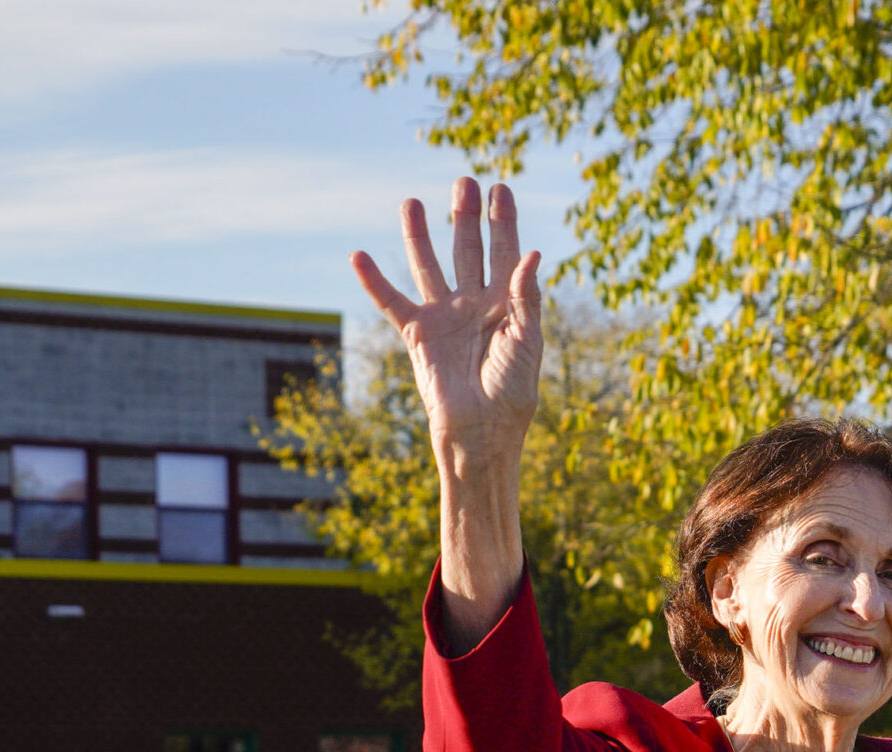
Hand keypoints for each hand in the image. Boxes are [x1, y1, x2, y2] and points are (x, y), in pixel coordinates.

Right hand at [351, 178, 542, 481]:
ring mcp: (444, 316)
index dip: (503, 220)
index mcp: (506, 303)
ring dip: (420, 234)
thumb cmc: (512, 392)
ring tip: (413, 201)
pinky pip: (391, 301)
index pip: (505, 252)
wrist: (481, 430)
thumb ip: (526, 297)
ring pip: (429, 264)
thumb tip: (533, 253)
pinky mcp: (417, 334)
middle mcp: (474, 303)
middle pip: (467, 249)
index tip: (500, 187)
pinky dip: (374, 281)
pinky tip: (359, 256)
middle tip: (464, 181)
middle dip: (465, 216)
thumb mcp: (528, 341)